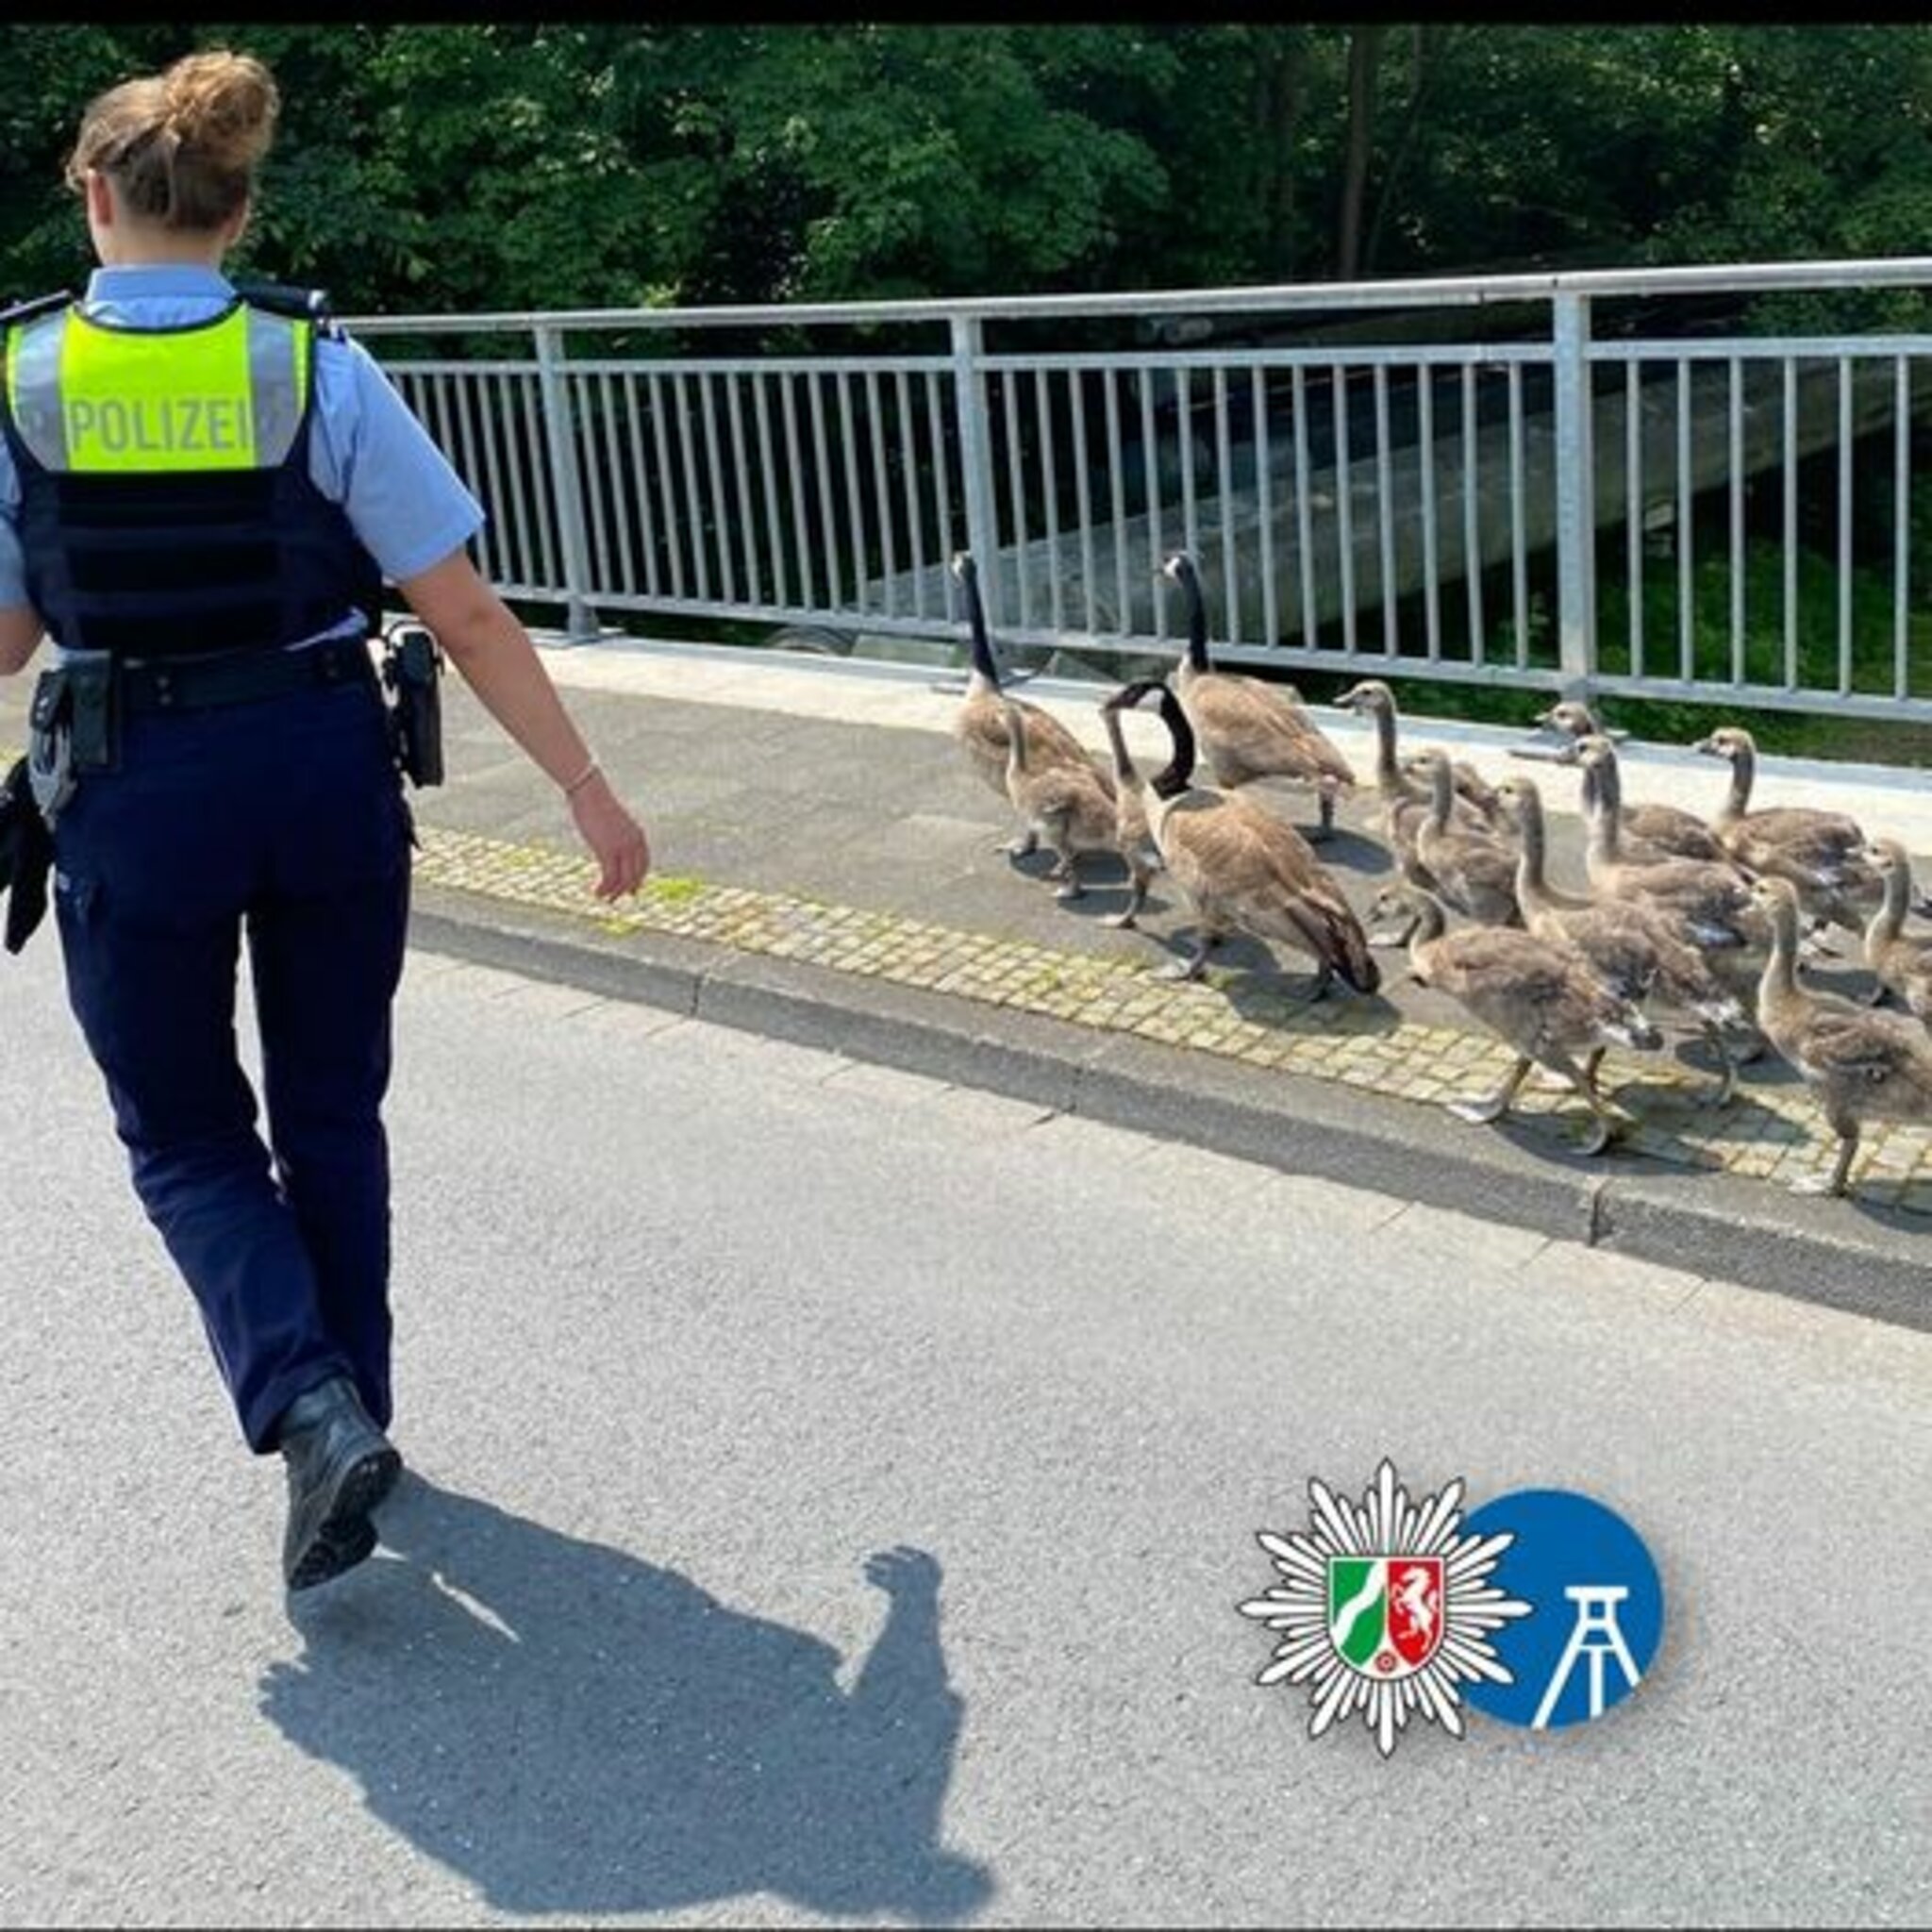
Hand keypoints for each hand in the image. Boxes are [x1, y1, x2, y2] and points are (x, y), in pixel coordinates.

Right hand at [568, 771, 650, 898]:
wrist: (589, 792)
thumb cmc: (596, 803)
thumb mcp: (612, 821)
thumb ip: (615, 834)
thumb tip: (608, 844)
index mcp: (638, 835)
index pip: (644, 864)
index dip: (638, 879)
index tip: (632, 890)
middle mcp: (634, 843)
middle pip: (635, 874)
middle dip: (627, 889)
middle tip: (616, 899)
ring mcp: (623, 847)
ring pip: (623, 879)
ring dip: (613, 893)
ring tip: (603, 898)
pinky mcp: (608, 851)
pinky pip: (609, 878)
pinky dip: (604, 889)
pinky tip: (596, 892)